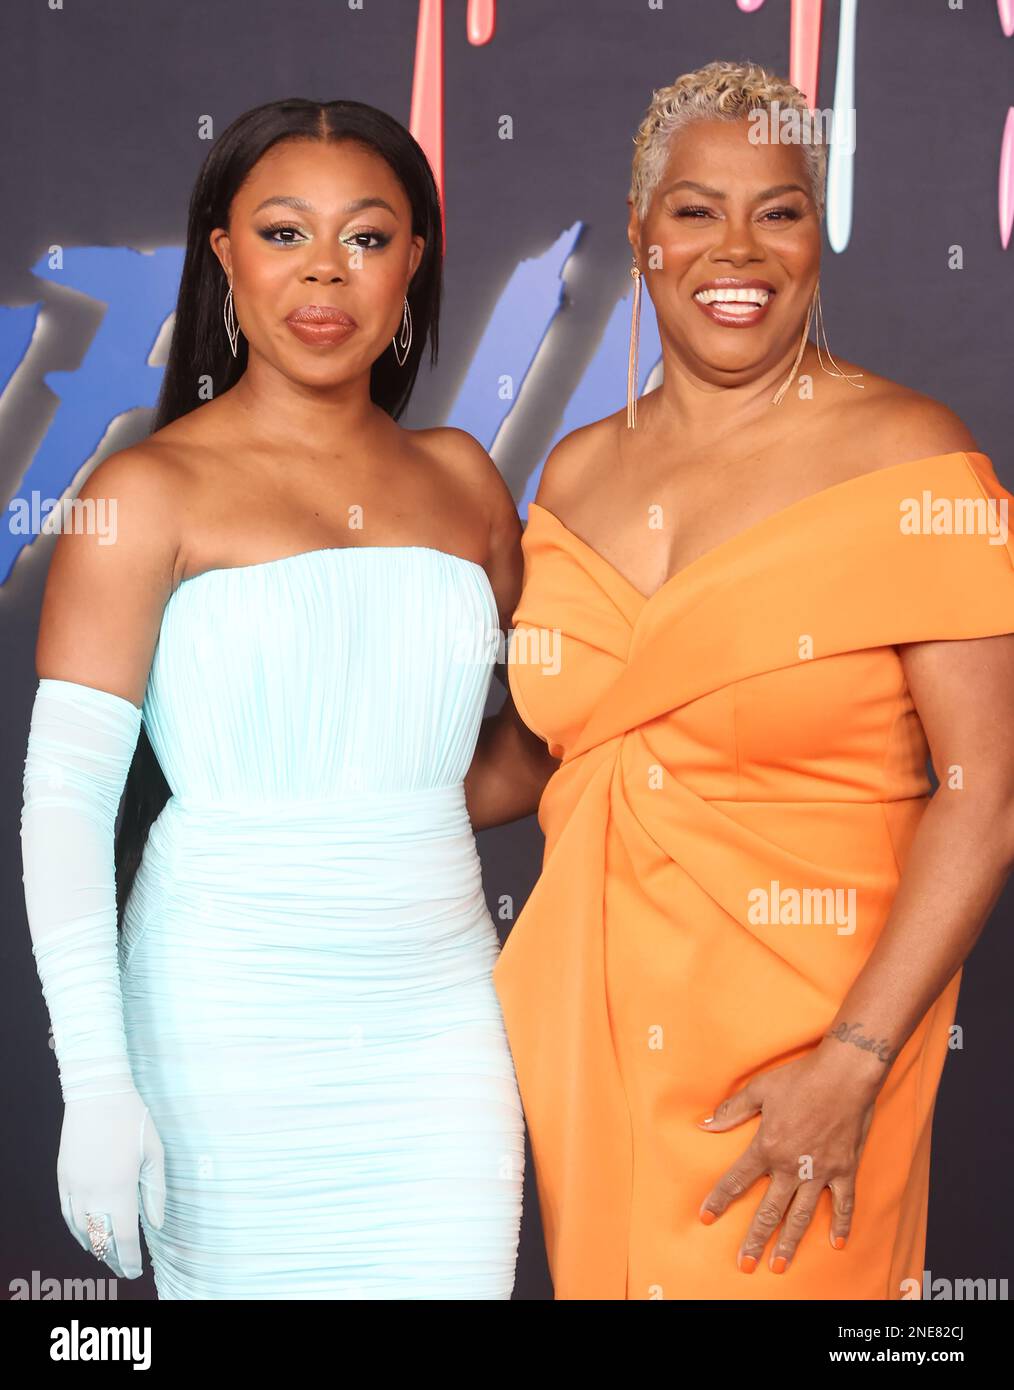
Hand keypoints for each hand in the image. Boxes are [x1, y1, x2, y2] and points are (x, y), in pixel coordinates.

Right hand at [56, 1089, 165, 1279]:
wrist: (97, 1093)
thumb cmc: (132, 1119)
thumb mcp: (154, 1153)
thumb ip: (156, 1192)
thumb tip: (156, 1224)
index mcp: (119, 1189)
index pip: (122, 1238)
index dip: (129, 1258)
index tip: (136, 1270)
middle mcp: (93, 1194)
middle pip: (99, 1239)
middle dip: (112, 1257)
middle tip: (124, 1266)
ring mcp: (74, 1187)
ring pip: (80, 1230)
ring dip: (93, 1246)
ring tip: (106, 1254)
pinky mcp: (63, 1178)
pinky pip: (67, 1213)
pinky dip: (76, 1229)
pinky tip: (85, 1232)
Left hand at [697, 1048, 878, 1273]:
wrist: (844, 1074)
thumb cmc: (800, 1078)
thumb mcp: (760, 1090)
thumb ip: (732, 1111)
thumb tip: (705, 1124)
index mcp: (767, 1146)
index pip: (736, 1180)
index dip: (719, 1200)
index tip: (706, 1217)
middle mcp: (791, 1165)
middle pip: (769, 1210)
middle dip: (755, 1239)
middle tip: (744, 1264)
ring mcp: (820, 1171)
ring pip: (802, 1215)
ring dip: (790, 1242)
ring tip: (780, 1265)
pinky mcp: (845, 1169)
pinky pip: (843, 1203)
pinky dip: (841, 1223)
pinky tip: (837, 1244)